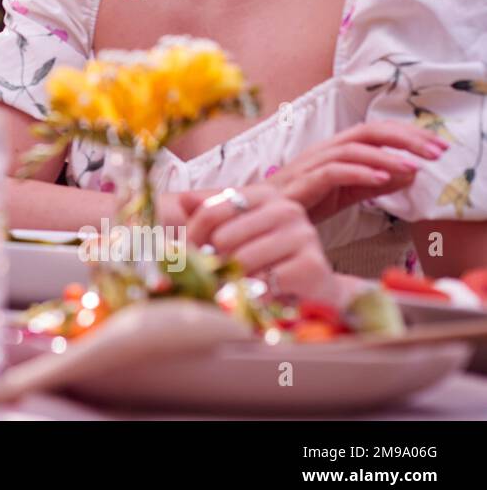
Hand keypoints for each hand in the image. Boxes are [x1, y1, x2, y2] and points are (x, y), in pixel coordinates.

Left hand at [180, 185, 342, 305]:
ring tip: (237, 284)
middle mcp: (287, 208)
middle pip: (223, 237)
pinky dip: (255, 294)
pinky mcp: (312, 265)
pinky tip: (262, 294)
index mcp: (264, 195)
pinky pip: (264, 282)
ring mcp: (303, 235)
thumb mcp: (233, 231)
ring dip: (233, 279)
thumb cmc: (264, 260)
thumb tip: (176, 201)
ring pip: (242, 260)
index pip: (209, 211)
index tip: (189, 255)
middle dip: (212, 262)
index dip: (191, 238)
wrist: (312, 291)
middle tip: (213, 276)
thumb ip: (202, 213)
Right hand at [267, 121, 447, 221]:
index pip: (376, 131)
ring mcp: (310, 165)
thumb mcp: (345, 194)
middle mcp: (323, 150)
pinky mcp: (301, 183)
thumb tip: (411, 174)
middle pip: (367, 132)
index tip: (438, 147)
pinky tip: (381, 181)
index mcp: (335, 149)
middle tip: (437, 151)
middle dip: (406, 139)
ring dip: (386, 158)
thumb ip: (374, 184)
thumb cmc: (300, 203)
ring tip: (413, 169)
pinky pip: (332, 172)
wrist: (259, 219)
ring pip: (352, 150)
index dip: (409, 135)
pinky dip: (359, 173)